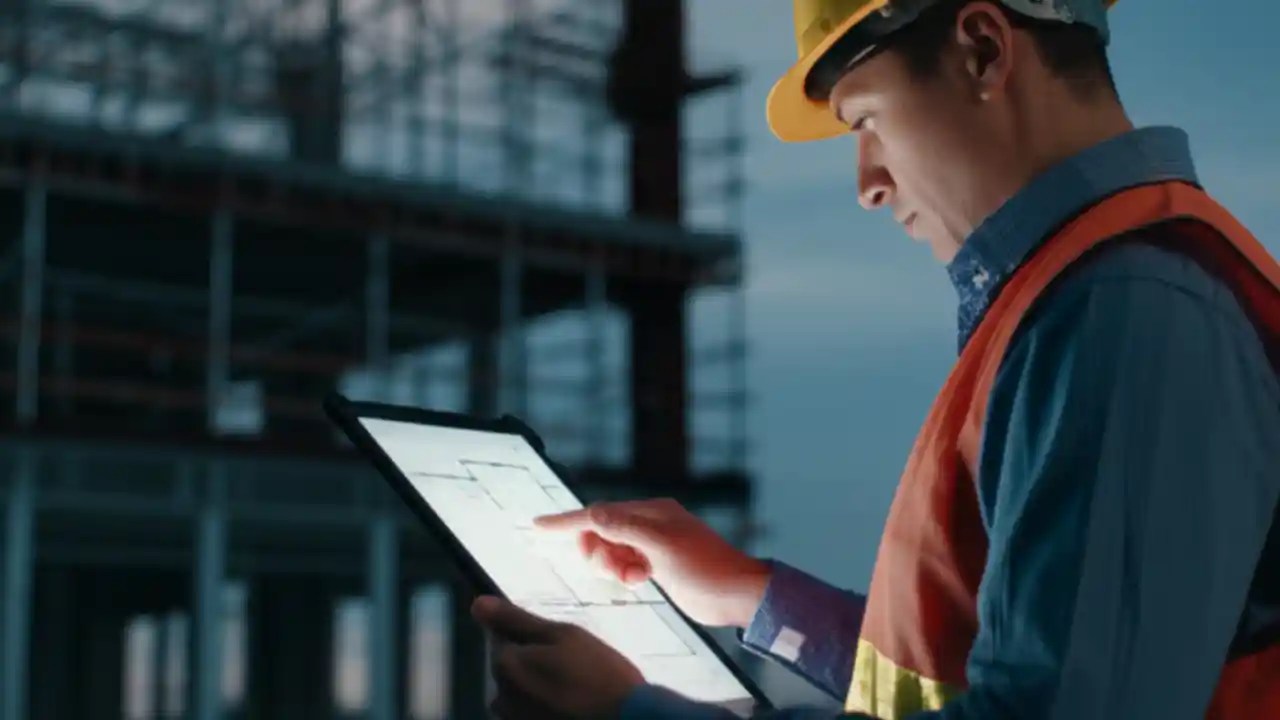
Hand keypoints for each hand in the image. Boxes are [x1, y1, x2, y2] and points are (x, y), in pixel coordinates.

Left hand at [472, 595, 643, 719]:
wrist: (625, 719)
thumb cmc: (596, 673)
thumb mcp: (562, 635)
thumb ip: (516, 620)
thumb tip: (477, 603)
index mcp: (506, 665)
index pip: (504, 639)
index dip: (532, 639)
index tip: (561, 646)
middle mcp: (501, 696)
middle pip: (510, 670)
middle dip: (533, 665)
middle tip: (572, 666)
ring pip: (520, 694)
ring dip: (538, 688)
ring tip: (574, 689)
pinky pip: (531, 713)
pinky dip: (545, 707)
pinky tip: (570, 706)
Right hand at [534, 498, 770, 627]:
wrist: (735, 594)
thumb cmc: (705, 567)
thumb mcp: (663, 546)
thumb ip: (626, 529)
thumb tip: (593, 514)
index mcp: (650, 511)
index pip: (599, 513)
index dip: (567, 521)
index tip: (538, 526)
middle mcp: (648, 523)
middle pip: (599, 533)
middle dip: (598, 553)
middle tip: (617, 570)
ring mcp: (650, 544)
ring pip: (609, 551)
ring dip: (612, 567)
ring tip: (635, 577)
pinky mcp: (654, 564)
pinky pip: (622, 564)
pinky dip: (622, 573)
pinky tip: (640, 581)